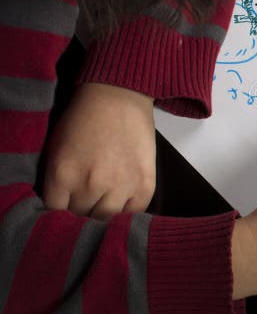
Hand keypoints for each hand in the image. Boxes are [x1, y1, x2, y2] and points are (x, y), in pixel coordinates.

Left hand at [43, 83, 155, 219]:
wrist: (119, 96)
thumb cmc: (84, 119)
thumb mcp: (56, 148)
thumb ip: (56, 180)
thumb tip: (64, 205)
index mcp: (62, 174)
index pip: (55, 210)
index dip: (60, 204)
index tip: (66, 199)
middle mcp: (90, 184)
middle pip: (80, 216)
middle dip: (82, 206)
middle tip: (87, 193)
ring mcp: (120, 186)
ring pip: (106, 218)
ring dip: (104, 209)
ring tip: (106, 195)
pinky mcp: (145, 184)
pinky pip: (134, 212)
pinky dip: (128, 208)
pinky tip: (124, 196)